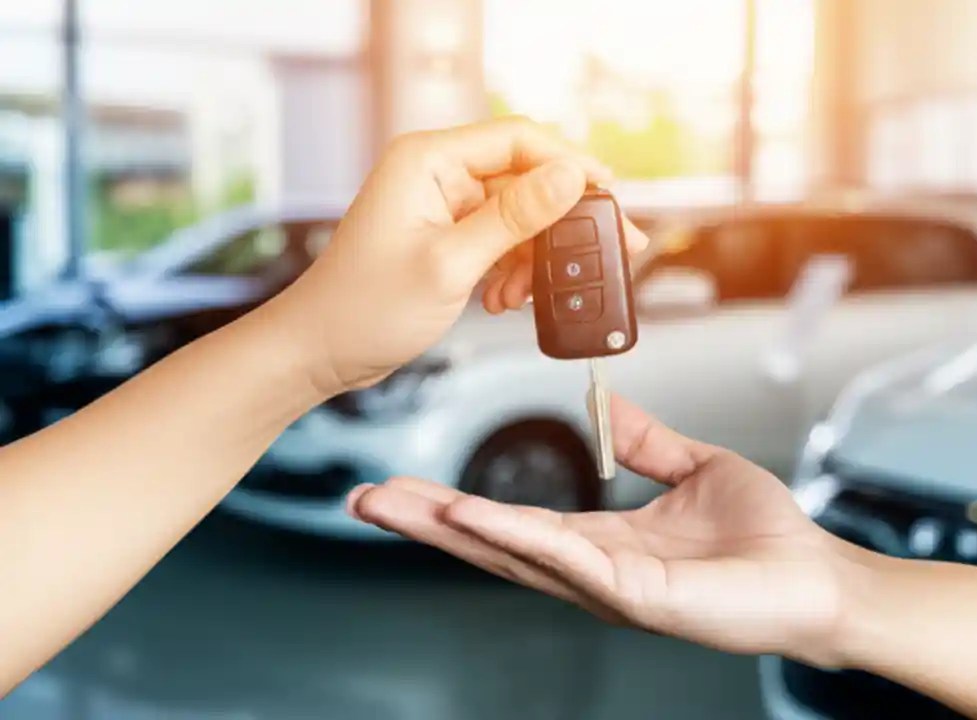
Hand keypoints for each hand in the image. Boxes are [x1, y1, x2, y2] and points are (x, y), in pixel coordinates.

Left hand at [269, 117, 648, 394]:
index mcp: (427, 160)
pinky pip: (500, 239)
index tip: (609, 192)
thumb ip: (514, 219)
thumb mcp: (451, 264)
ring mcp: (441, 205)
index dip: (570, 163)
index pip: (518, 139)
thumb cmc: (364, 309)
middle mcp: (436, 173)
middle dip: (562, 219)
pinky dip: (512, 268)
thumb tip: (569, 177)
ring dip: (533, 255)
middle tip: (608, 247)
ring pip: (517, 214)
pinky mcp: (445, 235)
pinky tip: (504, 298)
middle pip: (524, 177)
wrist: (320, 351)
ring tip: (524, 292)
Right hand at [346, 396, 875, 666]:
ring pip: (518, 555)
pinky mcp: (642, 596)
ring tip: (396, 506)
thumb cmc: (766, 536)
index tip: (401, 486)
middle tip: (362, 498)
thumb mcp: (695, 468)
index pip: (513, 521)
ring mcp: (612, 589)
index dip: (455, 505)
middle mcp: (594, 571)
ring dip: (453, 530)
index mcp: (602, 540)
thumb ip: (649, 441)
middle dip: (426, 524)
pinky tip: (476, 517)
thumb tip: (610, 404)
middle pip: (494, 546)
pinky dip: (521, 537)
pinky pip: (573, 559)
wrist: (819, 577)